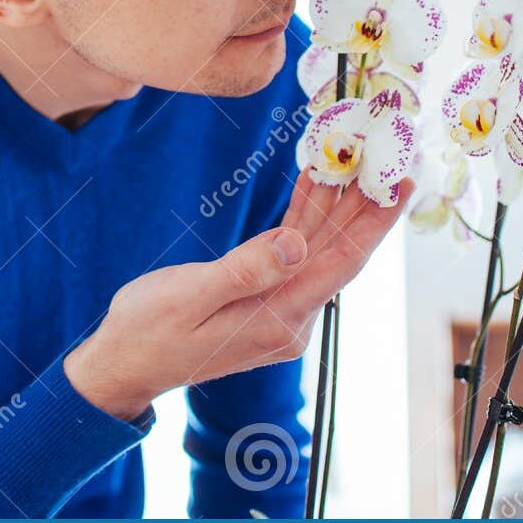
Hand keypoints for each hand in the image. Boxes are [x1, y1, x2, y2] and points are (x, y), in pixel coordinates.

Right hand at [64, 170, 412, 420]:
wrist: (122, 365)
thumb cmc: (146, 331)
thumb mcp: (189, 296)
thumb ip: (245, 271)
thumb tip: (297, 244)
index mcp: (277, 319)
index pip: (340, 263)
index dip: (374, 223)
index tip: (400, 185)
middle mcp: (289, 320)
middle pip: (337, 253)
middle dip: (364, 206)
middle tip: (388, 158)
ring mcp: (278, 312)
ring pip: (317, 250)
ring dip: (334, 205)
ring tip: (354, 158)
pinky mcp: (263, 302)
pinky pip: (293, 254)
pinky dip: (303, 218)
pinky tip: (313, 184)